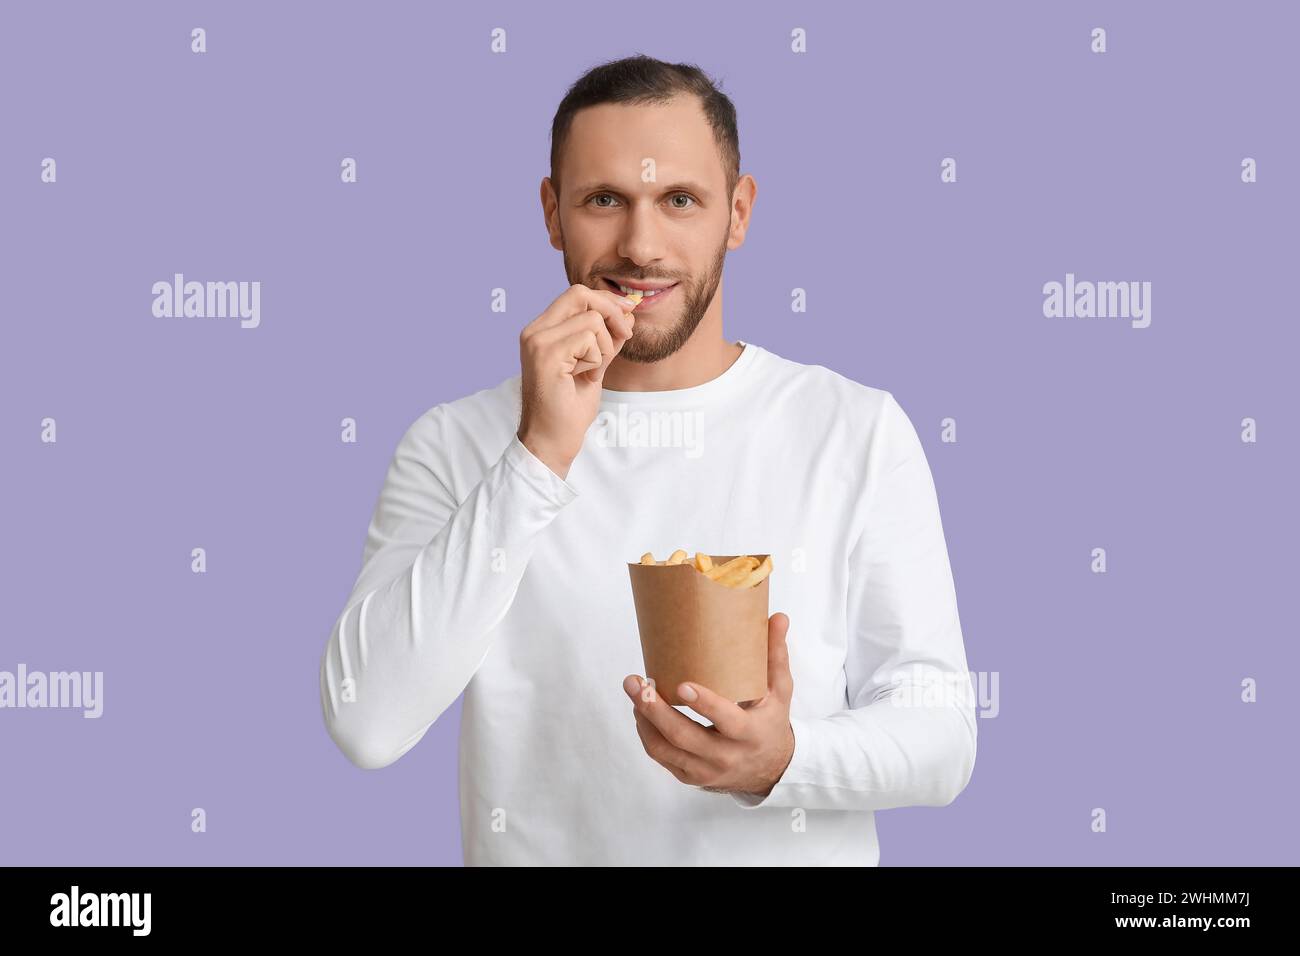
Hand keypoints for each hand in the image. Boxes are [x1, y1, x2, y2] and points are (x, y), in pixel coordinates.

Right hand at [517, 283, 636, 478]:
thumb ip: (606, 338)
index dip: (607, 300)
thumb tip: (628, 312)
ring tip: (591, 372)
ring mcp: (537, 341)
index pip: (576, 295)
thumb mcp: (595, 364)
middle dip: (612, 311)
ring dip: (604, 348)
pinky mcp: (547, 354)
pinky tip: (585, 377)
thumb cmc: (569, 407)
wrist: (552, 440)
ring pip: (592, 319)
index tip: (627, 315)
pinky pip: (590, 338)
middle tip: (624, 336)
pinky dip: (598, 359)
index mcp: (541, 330)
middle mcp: (534, 331)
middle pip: (580, 294)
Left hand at [623, 613, 794, 798]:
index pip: (727, 721)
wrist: (769, 769)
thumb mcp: (780, 691)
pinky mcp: (690, 776)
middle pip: (684, 736)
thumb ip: (776, 655)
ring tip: (634, 691)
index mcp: (751, 733)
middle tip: (637, 683)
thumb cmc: (770, 721)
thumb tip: (778, 617)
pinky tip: (640, 711)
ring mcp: (706, 770)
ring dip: (644, 720)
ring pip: (665, 749)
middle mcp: (727, 756)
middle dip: (655, 709)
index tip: (681, 685)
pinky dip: (647, 733)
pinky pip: (661, 757)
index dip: (705, 705)